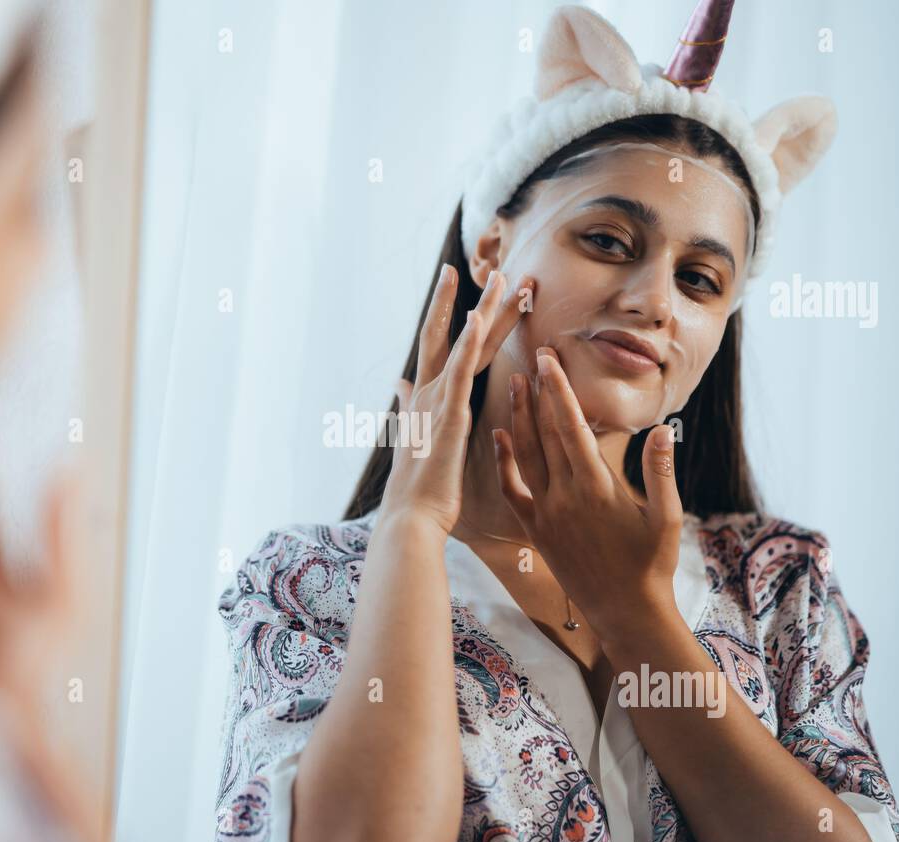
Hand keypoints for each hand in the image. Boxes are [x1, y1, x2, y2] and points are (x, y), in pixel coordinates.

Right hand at [381, 264, 533, 535]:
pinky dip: (467, 342)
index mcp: (423, 399)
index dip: (447, 316)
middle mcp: (426, 393)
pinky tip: (476, 315)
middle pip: (445, 335)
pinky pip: (460, 371)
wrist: (410, 518)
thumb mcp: (411, 439)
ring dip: (483, 309)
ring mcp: (437, 401)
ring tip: (500, 277)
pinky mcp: (448, 414)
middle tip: (473, 266)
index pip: (438, 349)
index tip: (456, 288)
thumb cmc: (418, 490)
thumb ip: (407, 407)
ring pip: (463, 345)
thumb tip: (398, 384)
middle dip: (459, 300)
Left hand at [491, 346, 682, 641]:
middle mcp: (564, 495)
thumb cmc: (651, 565)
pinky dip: (504, 462)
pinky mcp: (535, 529)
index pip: (570, 426)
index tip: (548, 359)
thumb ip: (661, 471)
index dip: (557, 389)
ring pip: (526, 455)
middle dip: (537, 391)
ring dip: (517, 417)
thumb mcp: (666, 518)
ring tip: (512, 383)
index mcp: (596, 486)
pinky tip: (499, 436)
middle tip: (529, 355)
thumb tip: (665, 428)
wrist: (624, 612)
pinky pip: (512, 490)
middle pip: (545, 432)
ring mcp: (546, 513)